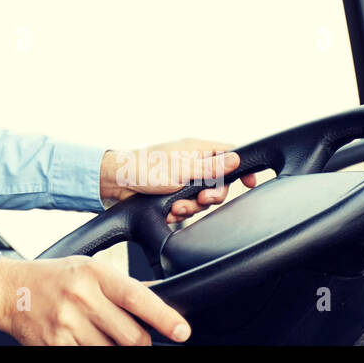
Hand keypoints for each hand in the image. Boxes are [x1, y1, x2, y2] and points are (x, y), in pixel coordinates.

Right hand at [0, 255, 188, 344]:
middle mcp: (81, 298)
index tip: (181, 331)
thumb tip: (159, 300)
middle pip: (131, 336)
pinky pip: (88, 358)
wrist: (11, 291)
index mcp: (93, 273)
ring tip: (100, 334)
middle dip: (140, 341)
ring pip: (112, 352)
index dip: (163, 317)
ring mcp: (67, 325)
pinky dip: (93, 352)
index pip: (137, 297)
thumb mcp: (88, 269)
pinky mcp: (55, 346)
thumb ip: (121, 285)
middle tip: (134, 336)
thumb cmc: (54, 278)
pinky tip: (84, 340)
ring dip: (115, 349)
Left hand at [100, 138, 260, 223]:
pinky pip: (186, 209)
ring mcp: (181, 180)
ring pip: (202, 200)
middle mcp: (191, 164)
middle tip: (201, 199)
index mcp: (196, 150)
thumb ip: (210, 167)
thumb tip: (236, 159)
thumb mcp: (182, 169)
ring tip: (176, 206)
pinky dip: (178, 212)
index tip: (250, 183)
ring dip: (190, 207)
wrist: (113, 184)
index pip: (228, 155)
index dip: (241, 168)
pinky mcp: (171, 196)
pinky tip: (167, 211)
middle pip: (218, 183)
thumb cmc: (143, 168)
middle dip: (210, 196)